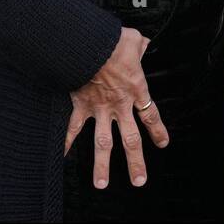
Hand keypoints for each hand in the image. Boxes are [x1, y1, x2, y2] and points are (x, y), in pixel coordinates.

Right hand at [64, 26, 169, 188]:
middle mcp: (119, 104)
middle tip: (138, 180)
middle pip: (130, 139)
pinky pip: (73, 128)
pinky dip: (65, 142)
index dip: (158, 131)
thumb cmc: (111, 41)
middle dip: (135, 162)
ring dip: (102, 164)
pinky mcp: (81, 106)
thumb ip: (140, 46)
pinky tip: (61, 158)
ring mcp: (99, 108)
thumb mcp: (133, 40)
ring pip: (102, 142)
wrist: (88, 44)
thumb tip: (144, 43)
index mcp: (136, 89)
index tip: (162, 144)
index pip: (151, 115)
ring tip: (102, 184)